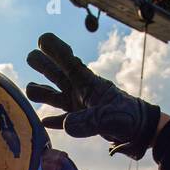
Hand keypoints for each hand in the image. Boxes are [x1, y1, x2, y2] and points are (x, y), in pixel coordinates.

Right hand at [25, 32, 161, 159]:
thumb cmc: (128, 117)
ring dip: (39, 92)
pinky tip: (41, 122)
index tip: (42, 39)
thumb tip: (66, 125)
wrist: (140, 130)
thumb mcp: (110, 117)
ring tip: (29, 92)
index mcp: (86, 80)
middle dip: (41, 63)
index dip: (54, 48)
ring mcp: (77, 104)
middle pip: (53, 72)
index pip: (67, 59)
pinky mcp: (79, 121)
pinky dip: (50, 120)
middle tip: (32, 57)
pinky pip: (59, 119)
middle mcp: (78, 89)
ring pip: (51, 94)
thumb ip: (88, 120)